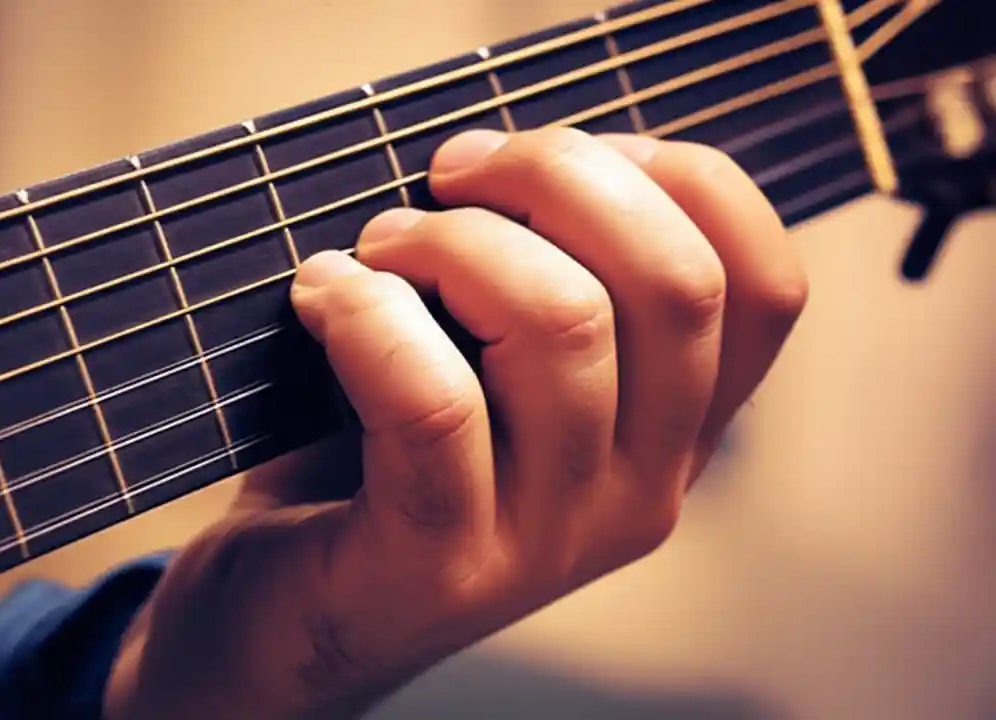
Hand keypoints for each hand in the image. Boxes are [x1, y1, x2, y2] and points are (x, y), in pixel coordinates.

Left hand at [104, 128, 806, 718]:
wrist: (281, 623)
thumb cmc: (374, 464)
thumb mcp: (493, 371)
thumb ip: (540, 280)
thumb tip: (518, 155)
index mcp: (672, 435)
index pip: (765, 287)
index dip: (680, 178)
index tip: (556, 156)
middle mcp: (642, 492)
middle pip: (672, 283)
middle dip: (555, 175)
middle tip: (451, 172)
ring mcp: (552, 538)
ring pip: (560, 325)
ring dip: (450, 242)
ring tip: (376, 248)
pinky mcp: (444, 563)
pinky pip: (434, 400)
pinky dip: (366, 312)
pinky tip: (321, 295)